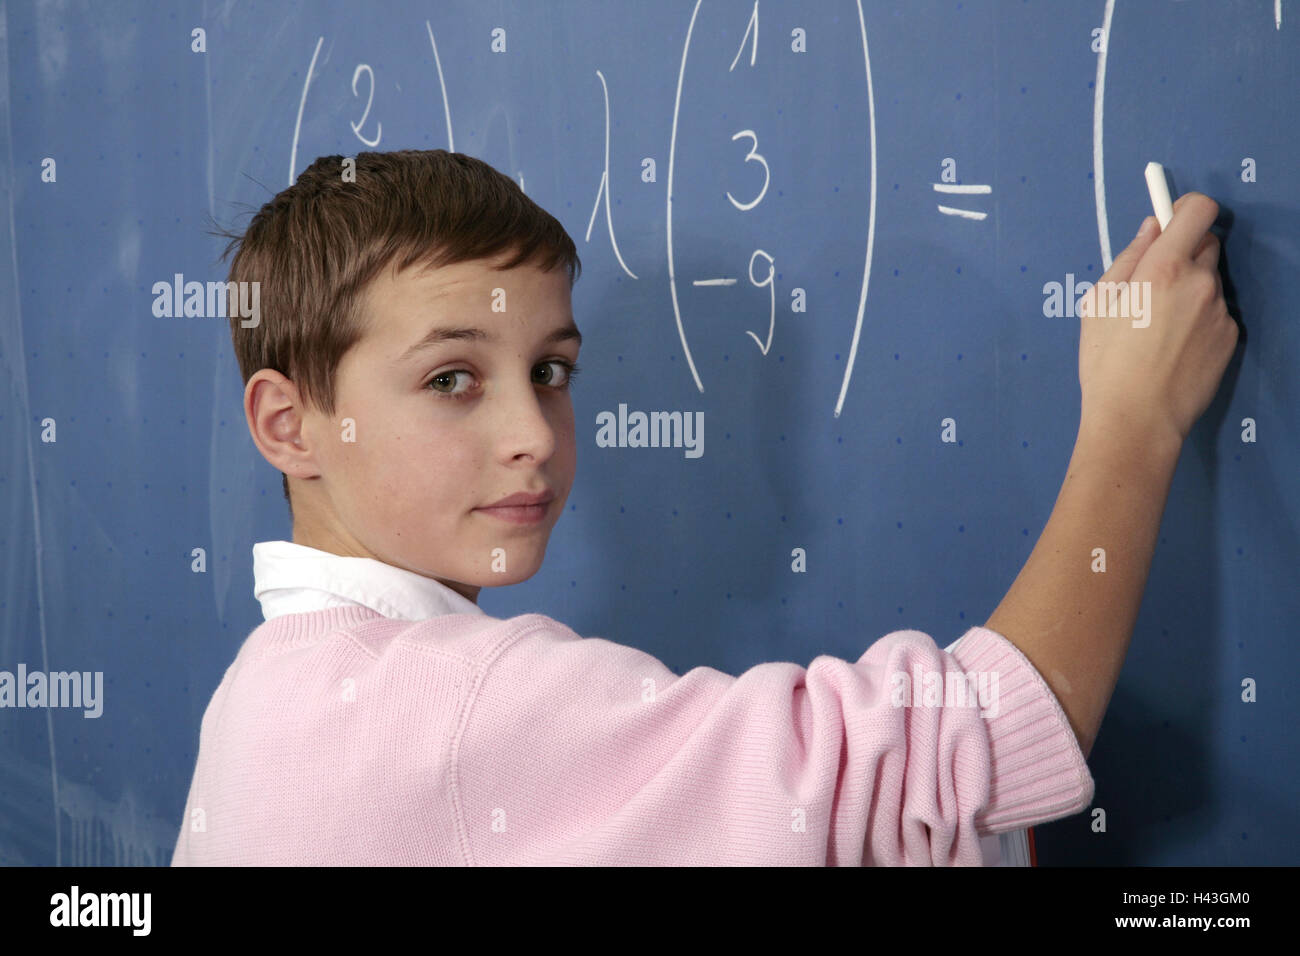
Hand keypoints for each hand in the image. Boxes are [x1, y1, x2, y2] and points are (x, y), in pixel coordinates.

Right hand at [1077, 192, 1237, 445]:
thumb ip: (1127, 259)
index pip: (1197, 210)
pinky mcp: (1230, 336)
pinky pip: (1215, 313)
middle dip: (1183, 254)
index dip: (1184, 209)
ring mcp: (1220, 310)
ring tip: (1158, 328)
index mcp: (1164, 268)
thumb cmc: (1107, 362)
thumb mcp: (1098, 304)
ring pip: (1208, 283)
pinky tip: (1174, 347)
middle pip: (1205, 244)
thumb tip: (1151, 230)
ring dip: (1189, 291)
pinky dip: (1198, 320)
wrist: (1137, 417)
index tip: (1170, 221)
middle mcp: (1200, 282)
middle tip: (1154, 284)